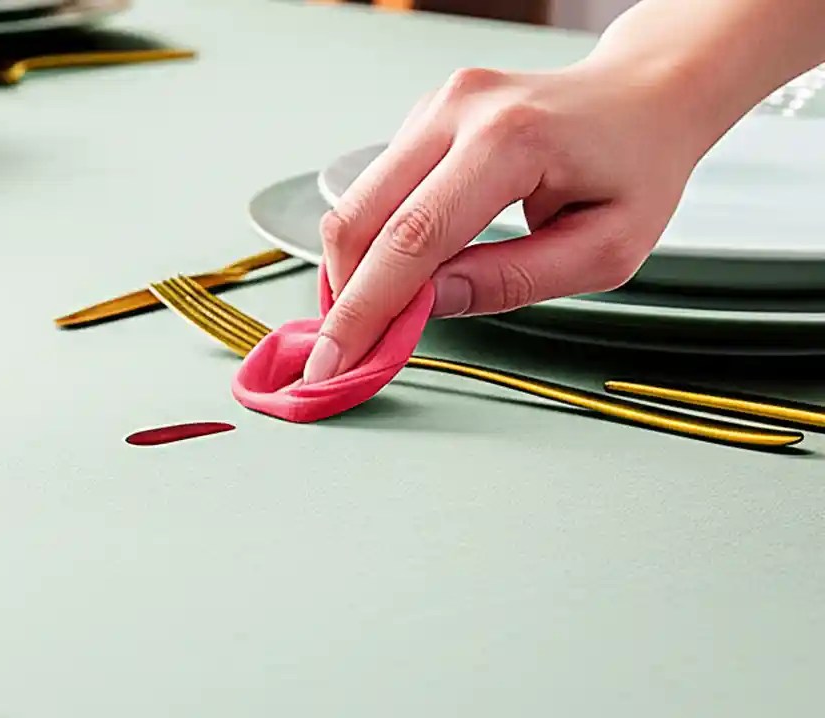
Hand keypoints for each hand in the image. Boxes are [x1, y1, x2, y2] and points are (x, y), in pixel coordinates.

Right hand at [303, 60, 710, 384]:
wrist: (643, 94)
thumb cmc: (636, 171)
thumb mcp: (605, 249)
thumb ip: (513, 280)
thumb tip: (426, 306)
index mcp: (511, 141)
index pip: (412, 237)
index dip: (365, 307)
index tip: (335, 362)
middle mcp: (459, 110)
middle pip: (362, 217)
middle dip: (345, 296)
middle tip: (344, 355)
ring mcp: (435, 106)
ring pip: (356, 203)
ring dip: (353, 271)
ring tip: (374, 320)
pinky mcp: (423, 115)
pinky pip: (376, 189)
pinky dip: (372, 240)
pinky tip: (396, 274)